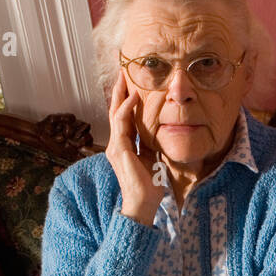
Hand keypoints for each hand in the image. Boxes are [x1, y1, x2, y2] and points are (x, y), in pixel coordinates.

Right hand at [107, 68, 165, 225]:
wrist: (144, 203)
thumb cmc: (150, 185)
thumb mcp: (153, 159)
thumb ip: (151, 145)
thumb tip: (160, 132)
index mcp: (124, 146)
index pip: (123, 118)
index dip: (126, 100)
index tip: (132, 83)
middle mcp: (116, 144)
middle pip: (115, 111)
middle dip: (119, 91)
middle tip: (123, 71)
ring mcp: (115, 146)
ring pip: (115, 113)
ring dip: (121, 94)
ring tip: (126, 77)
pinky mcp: (119, 149)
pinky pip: (121, 123)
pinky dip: (126, 108)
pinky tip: (133, 96)